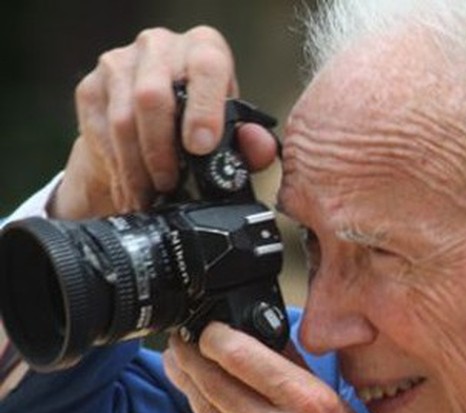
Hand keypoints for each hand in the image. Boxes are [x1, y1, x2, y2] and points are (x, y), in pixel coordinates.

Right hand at [52, 26, 278, 219]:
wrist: (153, 124)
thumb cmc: (202, 124)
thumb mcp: (232, 132)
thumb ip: (252, 142)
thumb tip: (258, 146)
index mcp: (204, 49)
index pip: (205, 67)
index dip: (204, 109)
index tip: (201, 146)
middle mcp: (160, 47)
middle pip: (153, 96)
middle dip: (161, 150)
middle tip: (170, 184)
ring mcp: (120, 63)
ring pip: (123, 119)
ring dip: (137, 167)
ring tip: (151, 196)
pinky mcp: (91, 86)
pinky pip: (99, 132)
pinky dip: (117, 170)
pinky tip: (131, 191)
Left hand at [162, 324, 436, 412]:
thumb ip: (307, 381)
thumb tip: (273, 343)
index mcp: (312, 406)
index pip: (243, 356)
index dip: (215, 335)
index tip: (208, 326)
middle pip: (212, 380)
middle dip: (190, 356)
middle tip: (181, 340)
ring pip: (205, 410)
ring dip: (191, 385)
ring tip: (182, 365)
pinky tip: (205, 404)